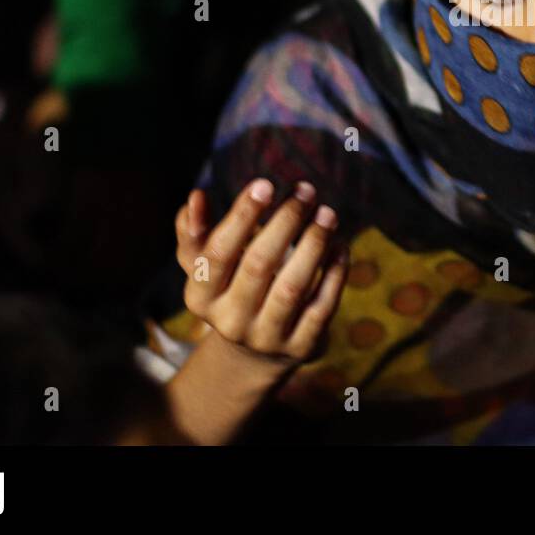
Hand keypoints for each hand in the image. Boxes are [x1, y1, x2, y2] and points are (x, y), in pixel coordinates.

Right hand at [176, 180, 347, 367]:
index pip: (218, 253)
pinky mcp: (300, 346)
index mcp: (200, 297)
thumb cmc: (230, 288)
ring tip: (327, 213)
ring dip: (314, 244)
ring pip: (293, 287)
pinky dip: (334, 272)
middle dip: (285, 222)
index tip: (265, 183)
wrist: (256, 351)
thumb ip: (195, 230)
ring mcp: (266, 338)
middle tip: (305, 190)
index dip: (241, 217)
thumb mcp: (206, 265)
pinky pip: (322, 306)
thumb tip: (196, 197)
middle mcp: (230, 321)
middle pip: (258, 265)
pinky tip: (340, 244)